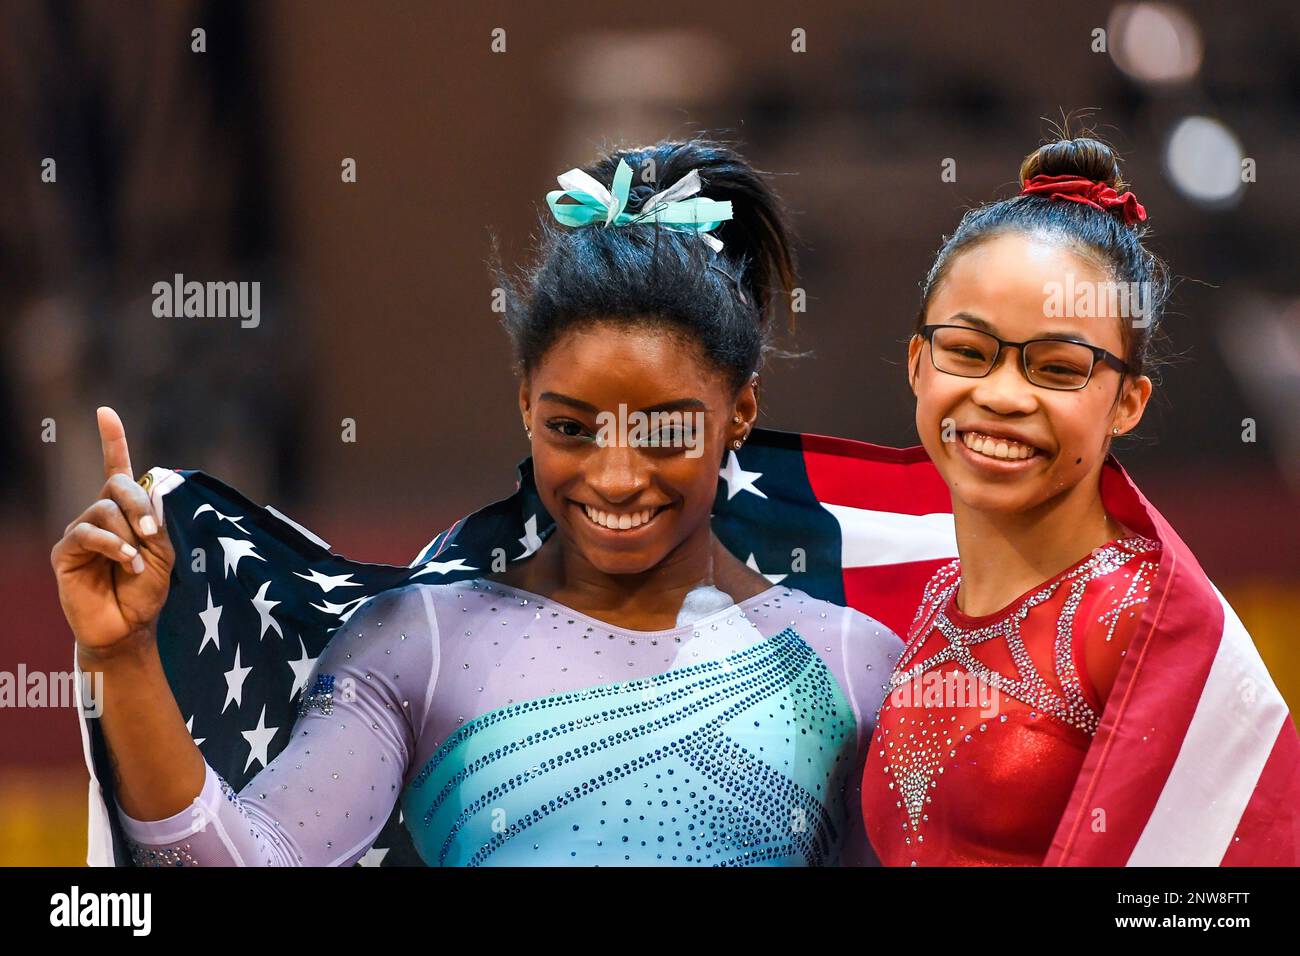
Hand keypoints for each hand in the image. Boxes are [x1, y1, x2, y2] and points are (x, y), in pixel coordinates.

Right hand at [51, 407, 174, 656]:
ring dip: (129, 534)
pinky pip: (87, 533)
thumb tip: (149, 490)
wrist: (128, 628)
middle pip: (117, 486)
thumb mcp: (163, 551)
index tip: (105, 412)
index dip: (111, 440)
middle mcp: (99, 516)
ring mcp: (80, 532)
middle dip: (140, 504)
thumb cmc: (146, 590)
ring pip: (103, 510)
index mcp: (125, 512)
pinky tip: (126, 562)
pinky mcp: (66, 553)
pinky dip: (113, 545)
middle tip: (152, 533)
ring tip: (138, 563)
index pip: (116, 469)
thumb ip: (156, 520)